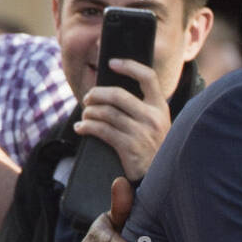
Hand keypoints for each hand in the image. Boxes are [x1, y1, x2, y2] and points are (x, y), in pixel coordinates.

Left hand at [74, 60, 170, 182]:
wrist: (158, 179)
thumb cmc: (152, 150)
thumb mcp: (156, 126)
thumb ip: (142, 108)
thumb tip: (111, 92)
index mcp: (161, 108)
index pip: (148, 77)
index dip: (129, 66)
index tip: (112, 63)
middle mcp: (153, 118)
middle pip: (118, 94)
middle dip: (97, 93)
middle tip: (87, 98)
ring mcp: (142, 133)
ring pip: (107, 113)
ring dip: (90, 112)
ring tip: (84, 116)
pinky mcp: (130, 148)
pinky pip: (102, 130)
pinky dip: (87, 127)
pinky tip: (80, 128)